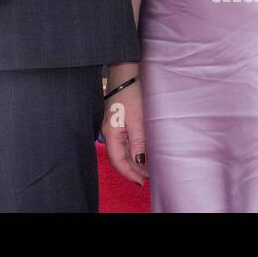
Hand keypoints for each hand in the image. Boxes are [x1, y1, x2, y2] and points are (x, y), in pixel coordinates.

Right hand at [101, 64, 147, 186]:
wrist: (126, 74)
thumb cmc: (130, 94)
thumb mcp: (137, 120)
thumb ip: (138, 143)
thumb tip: (139, 161)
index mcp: (111, 134)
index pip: (118, 161)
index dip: (129, 173)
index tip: (142, 182)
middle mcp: (109, 133)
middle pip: (119, 158)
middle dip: (133, 170)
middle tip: (148, 178)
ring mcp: (113, 128)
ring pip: (122, 151)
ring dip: (134, 161)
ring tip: (148, 169)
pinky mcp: (118, 123)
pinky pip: (124, 143)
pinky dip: (133, 151)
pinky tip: (143, 153)